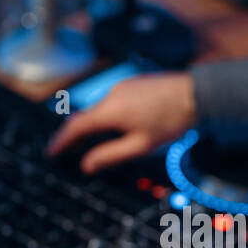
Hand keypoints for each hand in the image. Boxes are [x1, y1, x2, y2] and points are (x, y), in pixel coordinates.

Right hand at [46, 71, 196, 173]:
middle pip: (86, 117)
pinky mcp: (132, 82)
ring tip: (93, 143)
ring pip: (100, 109)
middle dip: (75, 135)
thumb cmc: (171, 121)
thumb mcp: (140, 145)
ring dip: (95, 125)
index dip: (60, 140)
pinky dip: (108, 114)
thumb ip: (110, 155)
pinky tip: (117, 126)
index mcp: (111, 111)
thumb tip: (86, 164)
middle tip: (67, 151)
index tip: (51, 151)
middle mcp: (111, 94)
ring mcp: (122, 86)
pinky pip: (112, 101)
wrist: (197, 94)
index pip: (75, 127)